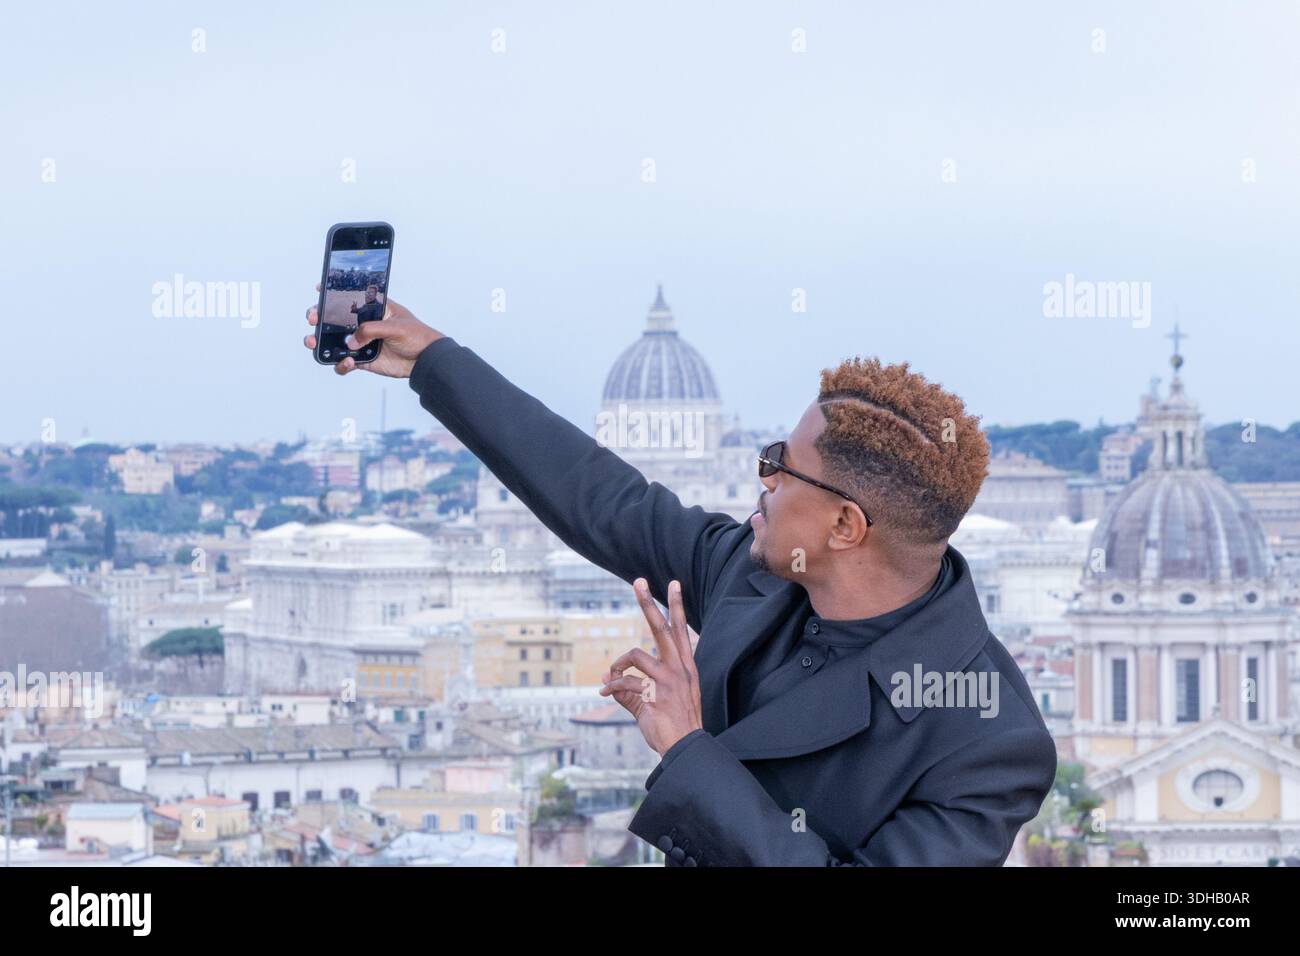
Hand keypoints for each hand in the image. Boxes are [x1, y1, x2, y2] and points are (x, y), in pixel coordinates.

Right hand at [303, 284, 443, 378]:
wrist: (426, 361)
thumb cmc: (417, 336)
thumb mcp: (396, 327)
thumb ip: (371, 330)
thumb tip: (351, 341)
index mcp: (373, 309)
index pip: (350, 298)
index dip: (333, 294)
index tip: (319, 290)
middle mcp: (364, 324)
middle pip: (335, 320)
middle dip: (319, 318)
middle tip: (313, 319)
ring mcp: (362, 342)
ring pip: (334, 342)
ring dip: (321, 342)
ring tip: (314, 342)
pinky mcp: (363, 360)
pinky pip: (345, 363)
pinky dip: (342, 364)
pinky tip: (348, 362)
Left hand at [600, 578, 703, 756]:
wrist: (684, 749)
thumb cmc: (671, 726)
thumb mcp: (653, 703)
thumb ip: (630, 689)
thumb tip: (607, 677)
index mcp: (684, 666)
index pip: (680, 630)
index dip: (677, 606)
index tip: (672, 583)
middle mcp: (679, 668)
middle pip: (661, 627)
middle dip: (648, 603)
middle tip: (639, 581)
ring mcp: (669, 679)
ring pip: (636, 653)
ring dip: (618, 664)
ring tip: (612, 677)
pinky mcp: (656, 693)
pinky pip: (626, 682)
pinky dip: (612, 687)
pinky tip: (606, 692)